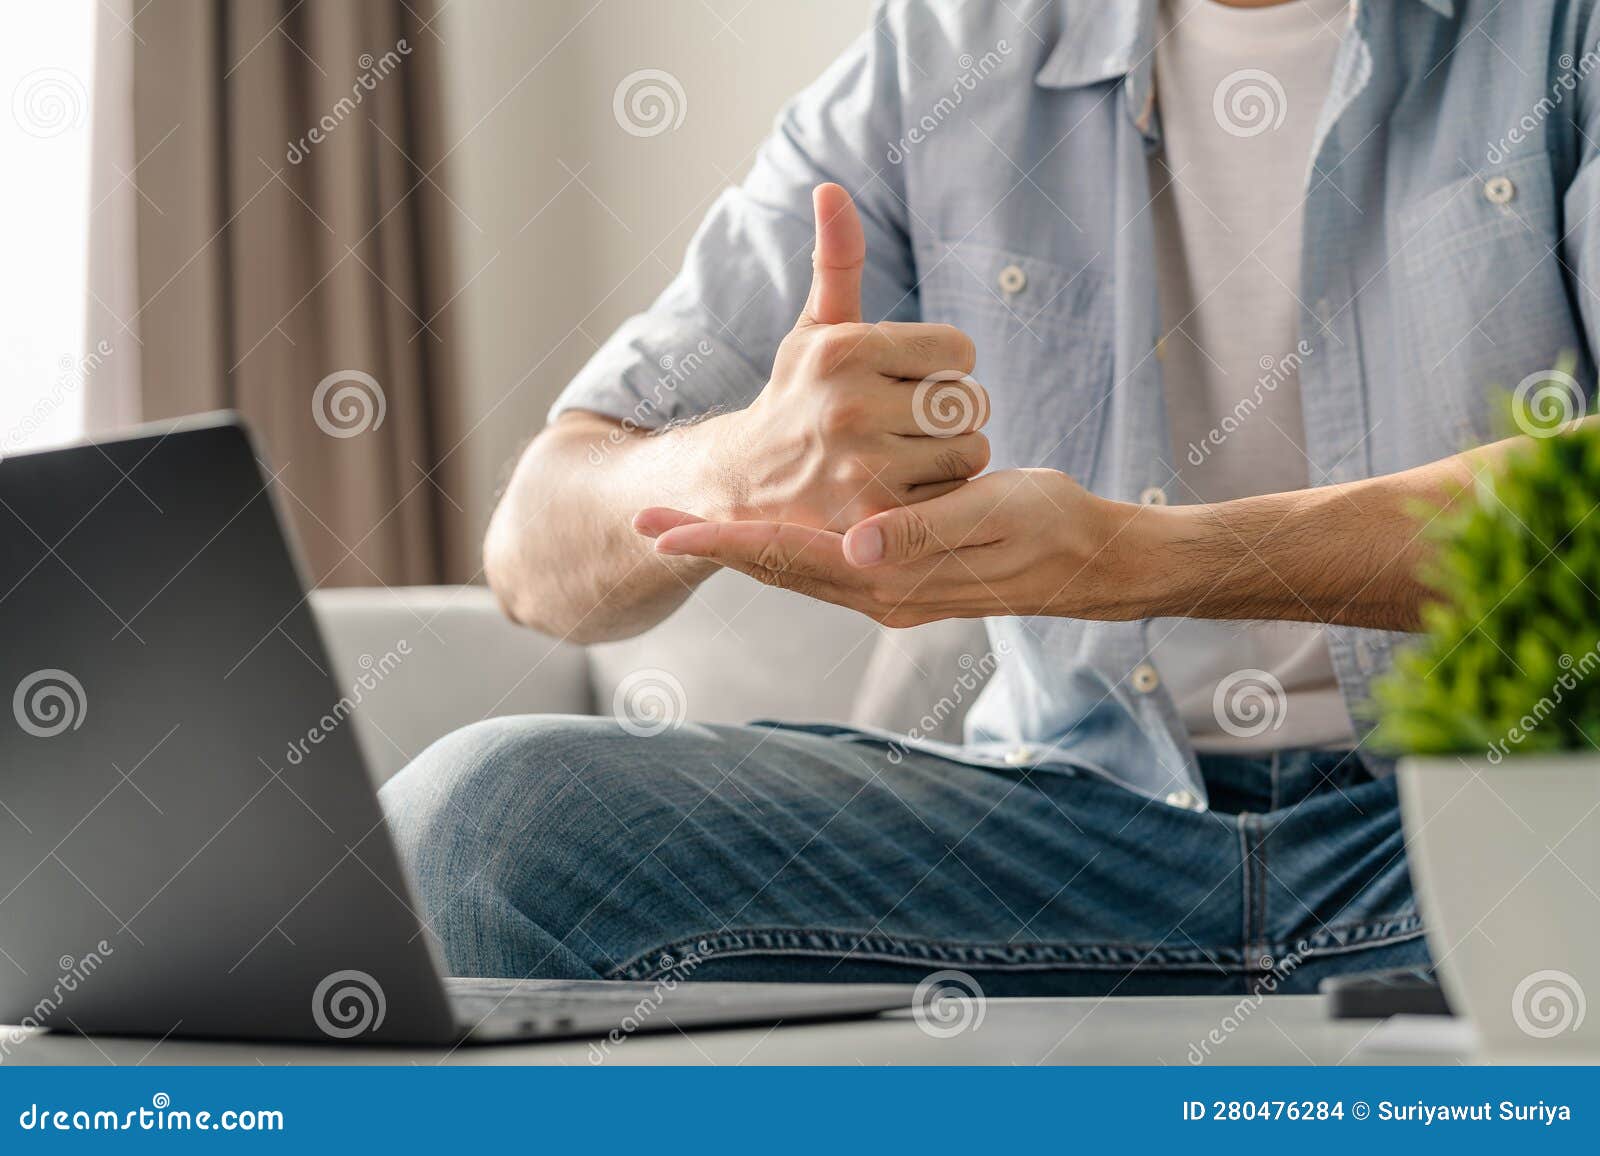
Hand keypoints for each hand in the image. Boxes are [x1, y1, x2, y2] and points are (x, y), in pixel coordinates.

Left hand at [636, 469, 1155, 626]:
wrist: (1093, 564)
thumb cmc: (1052, 528)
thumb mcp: (995, 516)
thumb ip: (925, 531)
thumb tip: (857, 545)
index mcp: (895, 578)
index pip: (790, 555)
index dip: (724, 538)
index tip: (666, 527)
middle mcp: (881, 594)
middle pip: (777, 569)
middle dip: (713, 545)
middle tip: (649, 522)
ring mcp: (890, 595)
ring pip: (794, 572)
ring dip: (740, 551)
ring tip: (688, 528)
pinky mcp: (902, 585)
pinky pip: (822, 571)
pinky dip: (782, 553)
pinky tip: (766, 535)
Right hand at [702, 183, 990, 531]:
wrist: (743, 489)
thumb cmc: (795, 397)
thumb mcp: (813, 329)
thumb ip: (836, 261)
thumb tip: (831, 188)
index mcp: (843, 350)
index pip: (960, 348)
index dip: (944, 364)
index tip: (908, 379)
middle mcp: (850, 406)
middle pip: (971, 401)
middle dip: (950, 411)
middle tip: (908, 422)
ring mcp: (863, 466)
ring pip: (969, 450)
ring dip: (950, 455)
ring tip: (905, 455)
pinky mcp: (876, 517)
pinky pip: (952, 495)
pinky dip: (939, 495)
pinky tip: (901, 490)